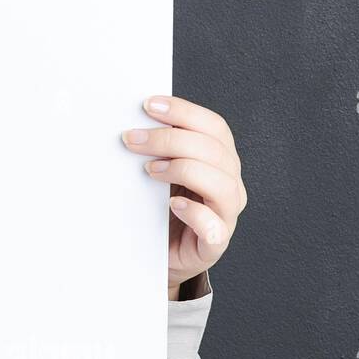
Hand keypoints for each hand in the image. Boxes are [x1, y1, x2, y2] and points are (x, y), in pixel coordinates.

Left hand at [121, 95, 246, 300]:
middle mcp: (228, 184)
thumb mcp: (158, 173)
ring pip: (222, 184)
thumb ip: (156, 150)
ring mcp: (225, 214)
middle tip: (132, 140)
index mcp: (219, 160)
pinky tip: (173, 205)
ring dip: (183, 170)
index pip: (213, 127)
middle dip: (170, 140)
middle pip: (214, 151)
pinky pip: (215, 227)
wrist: (159, 254)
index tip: (148, 105)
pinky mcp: (214, 243)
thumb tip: (130, 124)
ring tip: (150, 171)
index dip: (183, 112)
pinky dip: (196, 213)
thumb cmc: (159, 209)